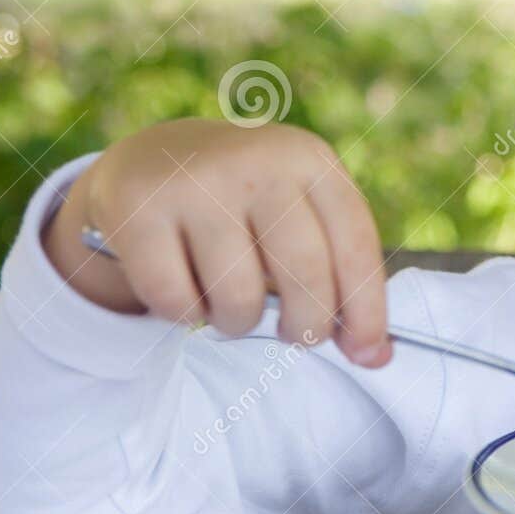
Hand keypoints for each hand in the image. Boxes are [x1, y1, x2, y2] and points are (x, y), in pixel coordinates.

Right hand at [43, 118, 390, 366]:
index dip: (367, 309)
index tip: (368, 355)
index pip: (355, 244)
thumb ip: (339, 275)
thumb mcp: (299, 213)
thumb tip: (376, 356)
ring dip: (239, 322)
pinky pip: (176, 300)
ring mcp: (196, 182)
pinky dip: (186, 315)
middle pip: (305, 273)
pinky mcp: (139, 208)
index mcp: (309, 160)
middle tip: (294, 335)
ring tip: (233, 305)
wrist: (152, 157)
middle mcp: (258, 163)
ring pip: (239, 296)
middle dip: (307, 326)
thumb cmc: (246, 205)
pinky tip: (188, 293)